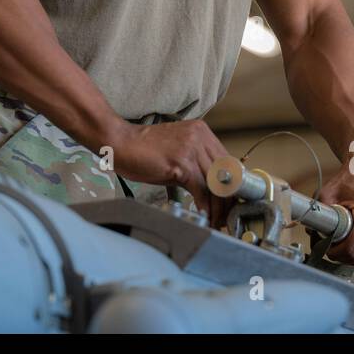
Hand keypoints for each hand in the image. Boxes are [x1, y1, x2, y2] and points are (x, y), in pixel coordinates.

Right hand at [109, 119, 230, 223]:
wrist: (120, 143)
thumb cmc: (144, 151)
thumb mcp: (177, 153)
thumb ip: (196, 165)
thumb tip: (213, 189)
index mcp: (202, 132)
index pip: (229, 162)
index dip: (233, 185)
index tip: (232, 203)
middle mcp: (200, 137)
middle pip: (226, 173)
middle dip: (229, 199)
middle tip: (227, 217)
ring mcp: (191, 148)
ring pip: (216, 183)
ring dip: (218, 207)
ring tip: (217, 221)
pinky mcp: (181, 162)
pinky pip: (201, 189)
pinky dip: (205, 205)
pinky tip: (204, 216)